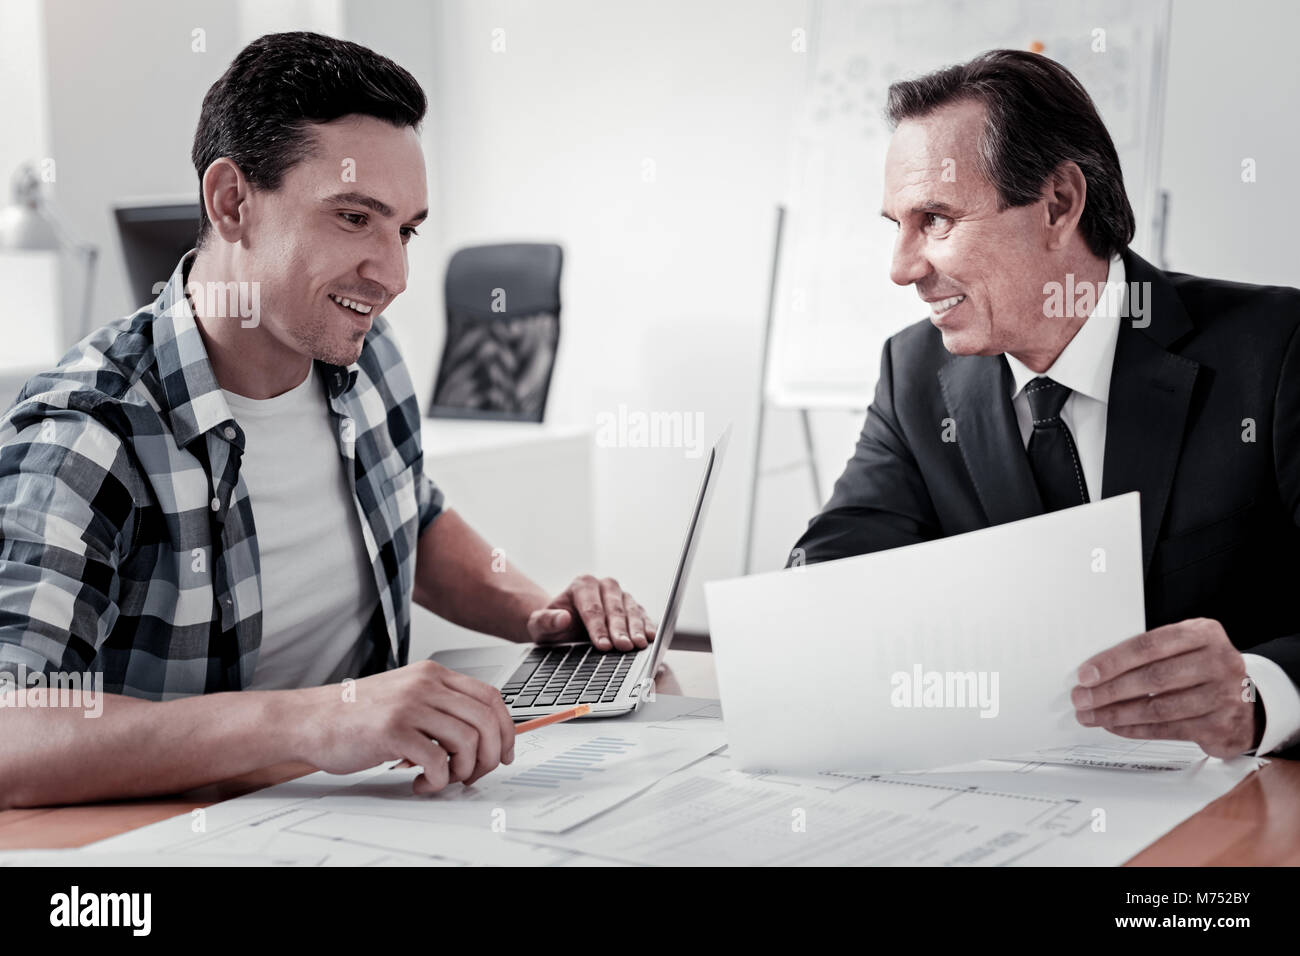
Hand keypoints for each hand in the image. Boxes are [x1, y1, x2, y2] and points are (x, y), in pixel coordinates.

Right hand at [294, 660, 514, 792]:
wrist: (310, 719)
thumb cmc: (357, 715)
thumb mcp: (406, 696)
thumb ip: (441, 708)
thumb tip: (482, 737)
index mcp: (433, 674)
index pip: (491, 697)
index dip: (506, 729)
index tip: (504, 753)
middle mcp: (425, 684)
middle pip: (487, 720)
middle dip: (490, 756)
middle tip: (474, 774)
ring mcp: (409, 705)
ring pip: (468, 741)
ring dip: (463, 770)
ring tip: (443, 778)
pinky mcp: (393, 731)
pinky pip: (437, 761)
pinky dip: (437, 780)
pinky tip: (420, 782)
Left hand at [526, 574, 656, 651]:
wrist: (563, 628)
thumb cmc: (552, 626)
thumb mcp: (539, 626)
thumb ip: (545, 621)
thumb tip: (562, 618)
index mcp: (582, 585)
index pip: (592, 608)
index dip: (598, 628)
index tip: (603, 645)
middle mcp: (604, 585)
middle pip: (614, 608)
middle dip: (619, 629)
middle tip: (623, 647)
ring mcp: (620, 595)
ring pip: (631, 610)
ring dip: (636, 628)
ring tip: (638, 645)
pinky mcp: (633, 607)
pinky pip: (642, 615)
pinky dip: (647, 626)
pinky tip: (650, 639)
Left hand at [1072, 618, 1260, 757]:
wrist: (1248, 703)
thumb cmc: (1203, 669)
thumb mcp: (1184, 647)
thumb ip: (1150, 652)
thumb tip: (1097, 670)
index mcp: (1204, 634)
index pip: (1149, 645)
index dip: (1113, 661)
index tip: (1086, 673)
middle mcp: (1219, 662)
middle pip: (1152, 678)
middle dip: (1109, 690)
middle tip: (1082, 697)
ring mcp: (1224, 696)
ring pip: (1158, 708)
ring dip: (1117, 713)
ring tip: (1092, 715)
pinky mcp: (1220, 726)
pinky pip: (1167, 729)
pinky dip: (1135, 729)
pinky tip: (1115, 726)